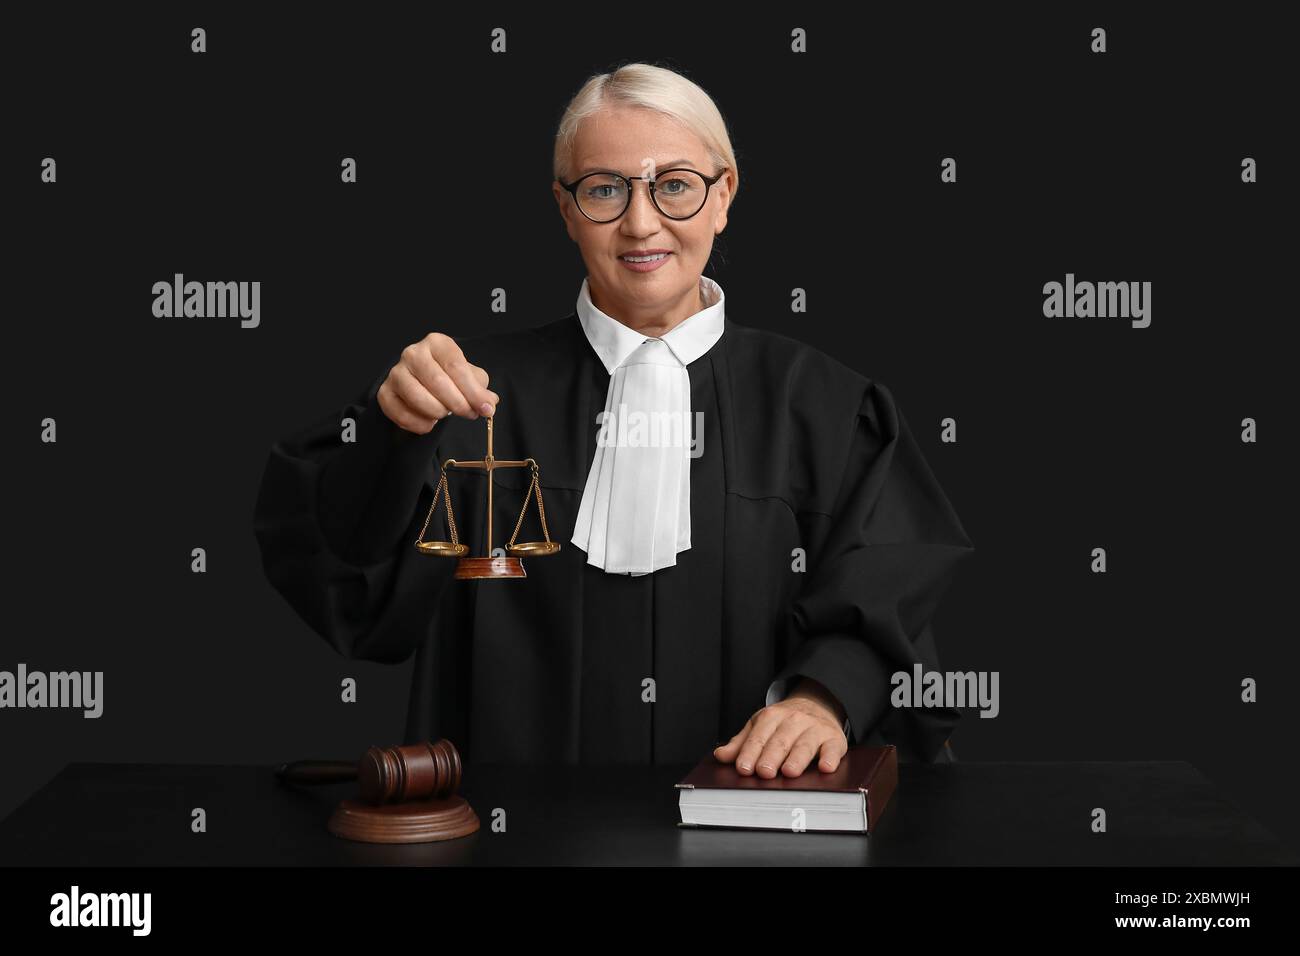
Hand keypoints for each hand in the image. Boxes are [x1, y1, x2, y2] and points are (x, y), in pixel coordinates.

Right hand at [376, 332, 499, 433]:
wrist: (425, 382)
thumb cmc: (450, 377)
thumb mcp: (470, 378)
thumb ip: (481, 390)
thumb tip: (489, 403)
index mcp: (437, 343)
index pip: (456, 366)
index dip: (472, 391)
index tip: (485, 408)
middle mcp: (413, 353)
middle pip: (437, 381)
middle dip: (457, 404)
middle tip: (469, 414)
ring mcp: (396, 372)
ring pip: (417, 397)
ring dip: (437, 412)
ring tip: (445, 414)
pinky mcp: (385, 392)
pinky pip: (401, 413)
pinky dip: (419, 424)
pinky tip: (430, 423)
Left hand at [713, 678, 848, 777]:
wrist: (817, 704)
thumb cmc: (784, 722)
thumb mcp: (760, 726)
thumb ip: (741, 742)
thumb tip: (721, 756)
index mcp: (771, 717)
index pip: (758, 737)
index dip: (750, 752)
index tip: (743, 768)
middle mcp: (794, 720)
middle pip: (780, 741)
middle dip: (771, 757)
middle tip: (764, 772)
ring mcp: (815, 729)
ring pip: (805, 745)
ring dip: (797, 758)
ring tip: (789, 772)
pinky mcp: (834, 738)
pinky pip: (833, 749)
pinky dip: (830, 758)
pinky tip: (825, 767)